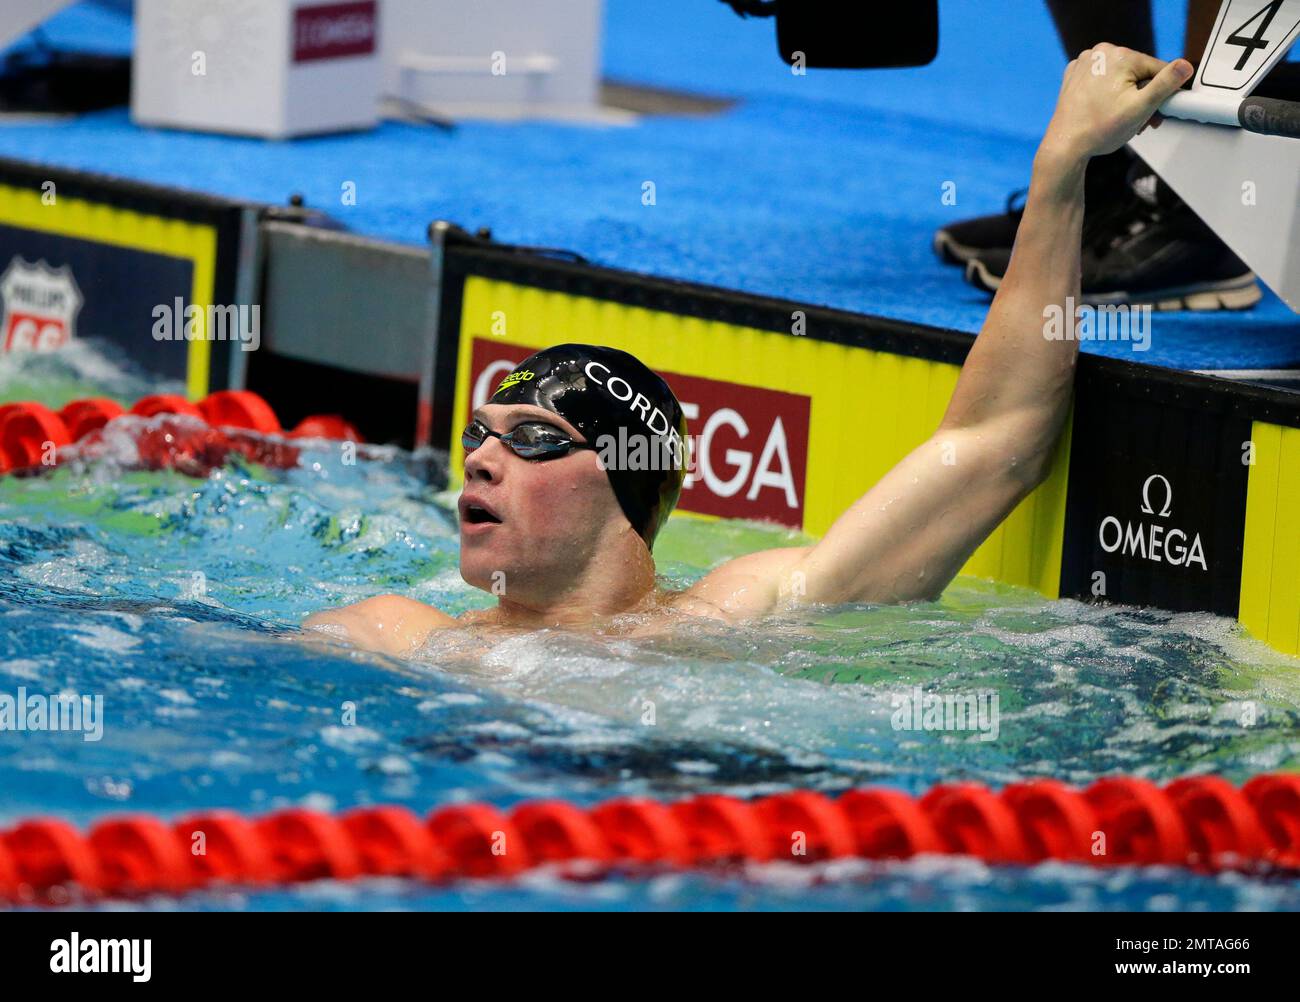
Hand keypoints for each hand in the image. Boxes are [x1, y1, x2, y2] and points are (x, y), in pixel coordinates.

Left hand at [1041, 44, 1192, 163]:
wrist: (1065, 146)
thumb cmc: (1098, 130)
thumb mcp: (1141, 107)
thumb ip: (1165, 84)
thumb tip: (1185, 66)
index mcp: (1118, 55)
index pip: (1156, 69)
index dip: (1161, 92)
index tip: (1161, 110)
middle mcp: (1099, 53)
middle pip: (1137, 73)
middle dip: (1143, 97)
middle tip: (1142, 122)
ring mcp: (1084, 64)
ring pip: (1120, 78)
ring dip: (1128, 98)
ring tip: (1124, 121)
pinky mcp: (1075, 76)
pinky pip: (1102, 82)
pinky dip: (1108, 95)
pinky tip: (1105, 112)